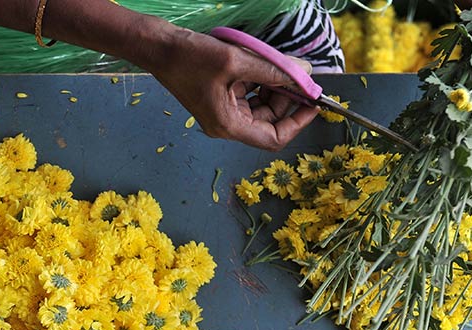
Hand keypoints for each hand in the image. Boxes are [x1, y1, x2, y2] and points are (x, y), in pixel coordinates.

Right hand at [145, 27, 318, 150]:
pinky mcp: (220, 99)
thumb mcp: (236, 61)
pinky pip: (249, 95)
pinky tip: (260, 63)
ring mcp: (223, 112)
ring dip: (274, 88)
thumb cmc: (189, 58)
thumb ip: (273, 69)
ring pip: (262, 107)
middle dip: (287, 100)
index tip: (314, 103)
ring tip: (276, 65)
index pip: (273, 138)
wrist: (158, 48)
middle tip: (298, 75)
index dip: (297, 123)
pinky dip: (260, 81)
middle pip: (270, 122)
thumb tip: (305, 74)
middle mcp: (226, 124)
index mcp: (229, 125)